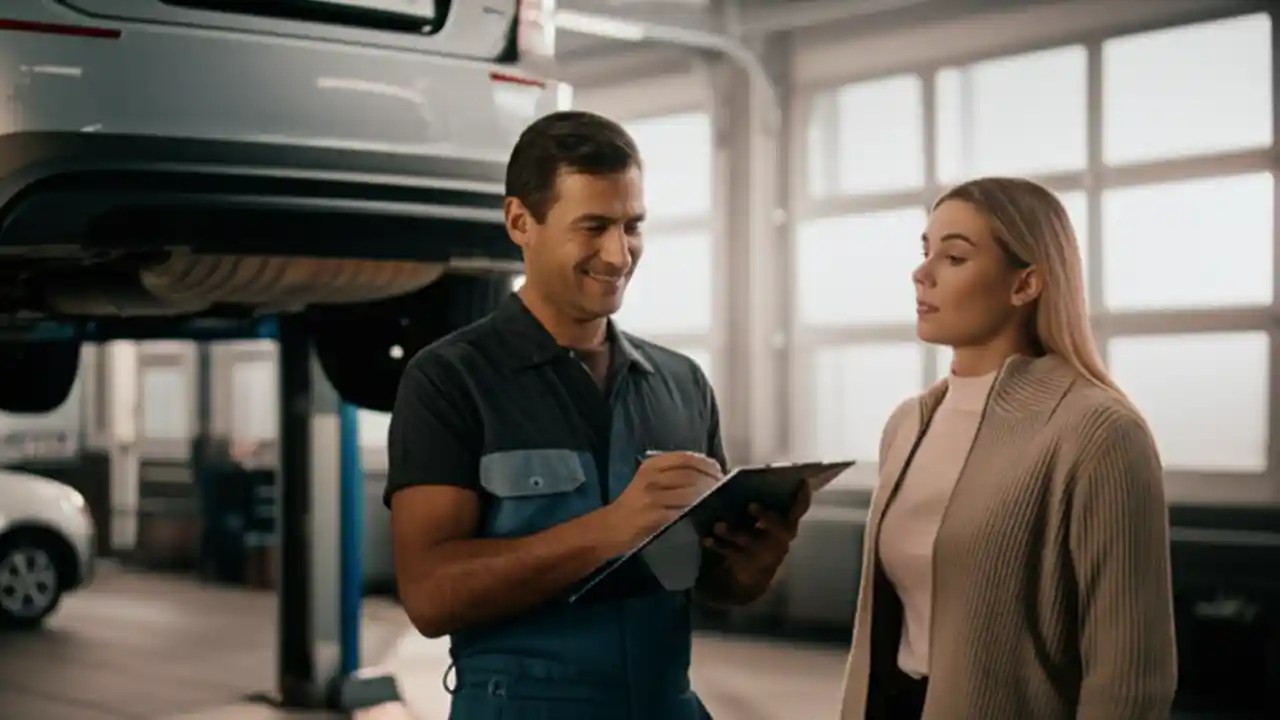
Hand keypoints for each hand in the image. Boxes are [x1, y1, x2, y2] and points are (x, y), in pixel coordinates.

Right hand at [596, 451, 721, 555]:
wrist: (612, 527)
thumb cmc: (634, 504)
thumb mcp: (648, 481)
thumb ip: (671, 474)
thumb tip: (705, 474)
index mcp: (651, 465)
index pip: (686, 458)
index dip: (707, 464)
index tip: (718, 472)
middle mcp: (652, 477)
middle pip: (691, 474)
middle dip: (711, 481)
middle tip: (721, 488)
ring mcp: (653, 496)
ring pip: (690, 491)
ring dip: (708, 496)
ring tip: (716, 500)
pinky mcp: (655, 515)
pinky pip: (683, 510)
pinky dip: (697, 511)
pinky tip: (704, 513)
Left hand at [702, 483, 811, 595]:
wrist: (753, 571)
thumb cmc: (758, 531)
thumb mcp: (763, 517)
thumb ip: (761, 501)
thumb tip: (745, 481)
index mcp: (788, 523)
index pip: (800, 508)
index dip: (804, 495)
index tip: (802, 480)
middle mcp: (781, 539)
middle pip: (779, 528)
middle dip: (767, 517)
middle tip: (751, 505)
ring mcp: (765, 554)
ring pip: (750, 541)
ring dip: (734, 532)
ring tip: (718, 525)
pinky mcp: (747, 564)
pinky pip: (731, 554)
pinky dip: (718, 545)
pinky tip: (706, 539)